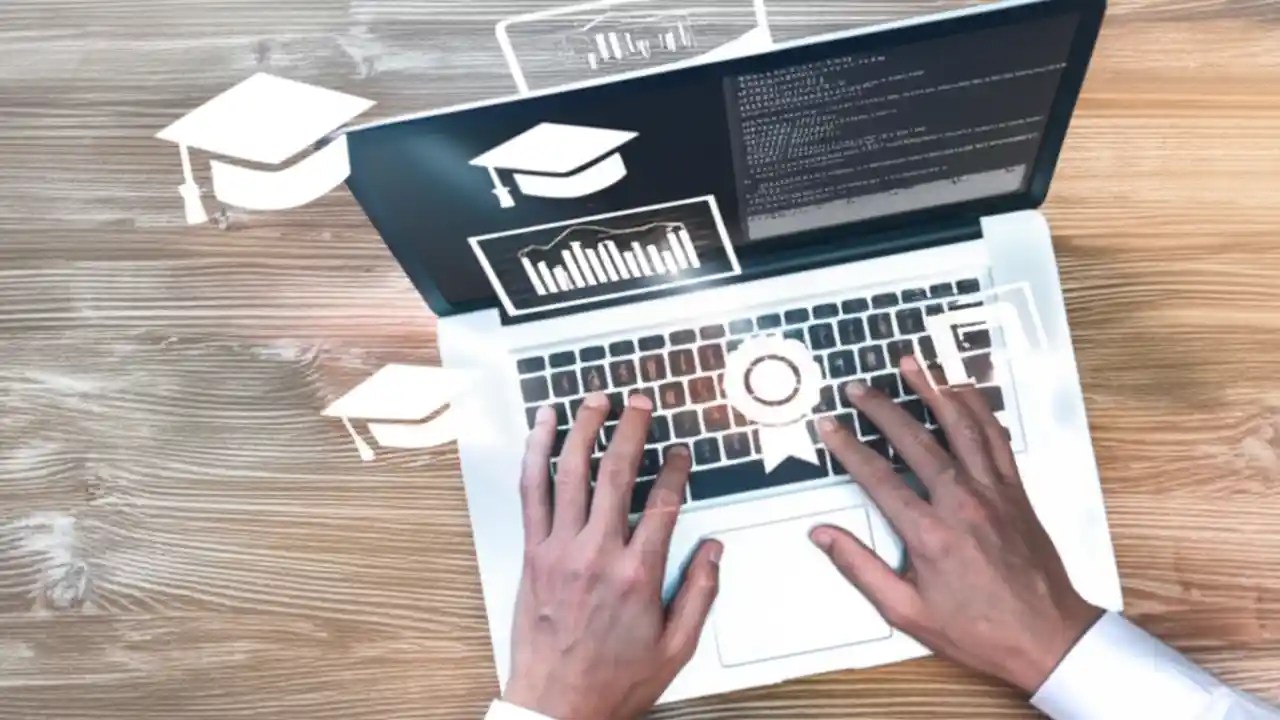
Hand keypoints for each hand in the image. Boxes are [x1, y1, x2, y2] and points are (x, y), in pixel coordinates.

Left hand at [505, 391, 721, 719]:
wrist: (556, 705)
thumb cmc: (613, 680)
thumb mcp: (676, 648)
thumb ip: (700, 594)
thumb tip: (715, 550)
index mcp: (637, 575)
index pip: (663, 503)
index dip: (676, 469)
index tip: (681, 452)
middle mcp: (596, 554)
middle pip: (616, 474)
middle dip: (631, 430)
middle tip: (640, 403)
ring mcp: (559, 550)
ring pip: (570, 473)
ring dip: (585, 429)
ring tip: (596, 400)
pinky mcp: (532, 553)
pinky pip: (531, 492)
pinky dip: (536, 453)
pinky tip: (543, 427)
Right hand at [811, 356, 1102, 693]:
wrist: (1047, 638)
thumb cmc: (978, 630)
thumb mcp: (906, 611)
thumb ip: (860, 568)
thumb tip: (823, 535)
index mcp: (929, 534)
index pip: (877, 477)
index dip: (848, 447)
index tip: (828, 425)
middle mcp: (962, 503)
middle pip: (914, 440)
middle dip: (881, 408)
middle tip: (856, 386)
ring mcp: (993, 492)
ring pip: (961, 427)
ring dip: (932, 390)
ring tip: (910, 365)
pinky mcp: (1016, 491)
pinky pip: (996, 439)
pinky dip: (978, 409)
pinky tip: (961, 390)